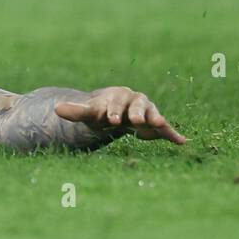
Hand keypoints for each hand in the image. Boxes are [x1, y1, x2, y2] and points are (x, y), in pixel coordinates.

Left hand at [54, 87, 185, 144]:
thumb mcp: (90, 112)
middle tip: (135, 120)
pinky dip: (173, 134)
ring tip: (160, 124)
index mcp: (117, 97)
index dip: (113, 112)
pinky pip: (166, 129)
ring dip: (156, 119)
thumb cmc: (102, 112)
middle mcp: (135, 102)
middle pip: (136, 106)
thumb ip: (76, 111)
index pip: (114, 105)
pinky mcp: (157, 124)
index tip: (111, 119)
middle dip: (135, 113)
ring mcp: (148, 112)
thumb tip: (57, 109)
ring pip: (152, 114)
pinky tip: (181, 141)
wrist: (117, 112)